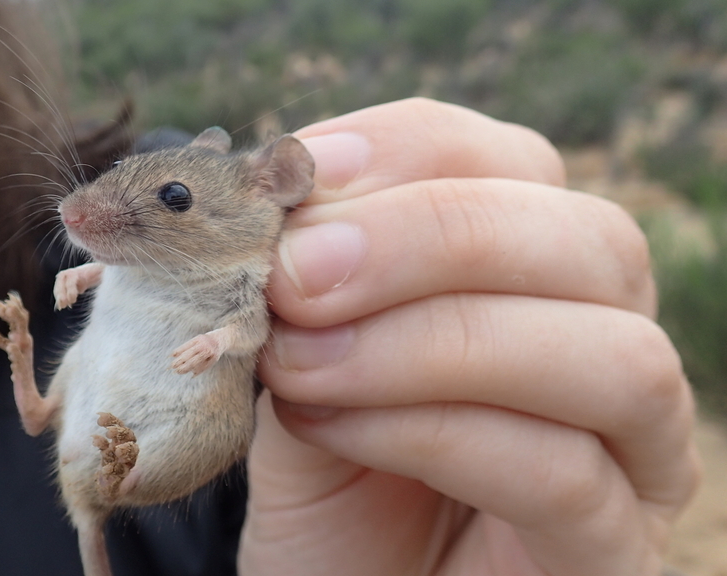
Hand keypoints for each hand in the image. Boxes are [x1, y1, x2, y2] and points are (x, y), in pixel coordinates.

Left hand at [240, 98, 699, 575]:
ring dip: (434, 340)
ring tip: (301, 361)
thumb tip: (285, 197)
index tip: (294, 180)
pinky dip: (431, 431)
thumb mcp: (297, 361)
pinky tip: (331, 426)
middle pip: (590, 240)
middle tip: (297, 274)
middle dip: (427, 238)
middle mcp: (607, 343)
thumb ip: (304, 287)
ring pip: (608, 353)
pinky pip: (561, 472)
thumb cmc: (323, 476)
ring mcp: (631, 453)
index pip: (513, 162)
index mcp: (533, 274)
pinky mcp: (613, 550)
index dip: (403, 152)